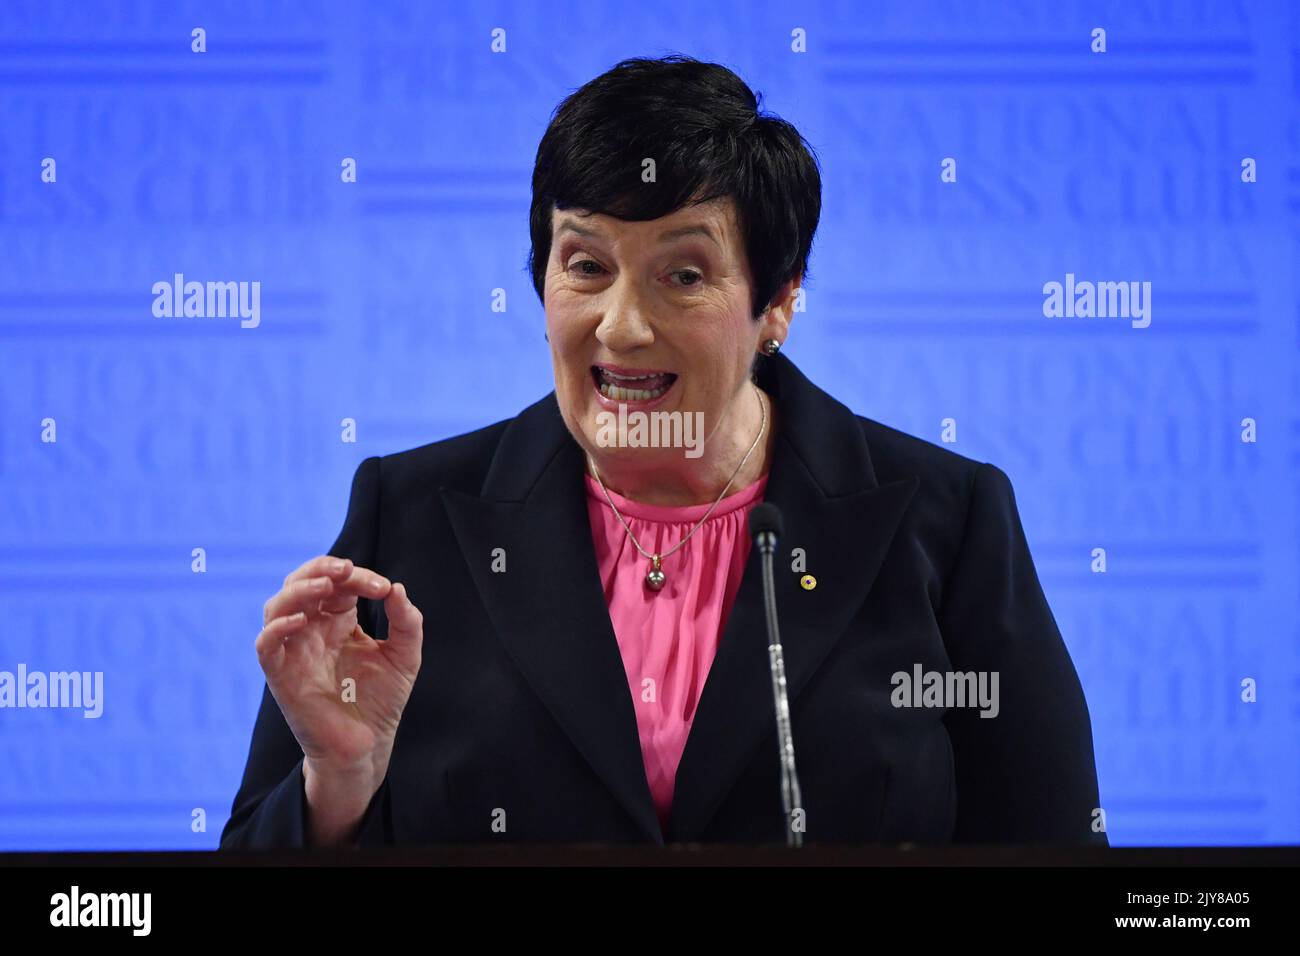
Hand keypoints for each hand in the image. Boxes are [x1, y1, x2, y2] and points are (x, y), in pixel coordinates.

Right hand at [256, 556, 423, 802]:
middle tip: (346, 569)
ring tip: (325, 585)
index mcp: (339, 621)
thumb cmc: (382, 700)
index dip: (358, 576)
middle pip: (301, 583)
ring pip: (277, 606)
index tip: (383, 588)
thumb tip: (396, 588)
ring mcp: (294, 651)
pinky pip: (265, 645)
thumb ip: (406, 623)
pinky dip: (276, 628)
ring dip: (298, 589)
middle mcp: (312, 630)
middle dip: (321, 568)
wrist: (368, 746)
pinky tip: (300, 621)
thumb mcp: (404, 656)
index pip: (338, 583)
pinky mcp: (281, 676)